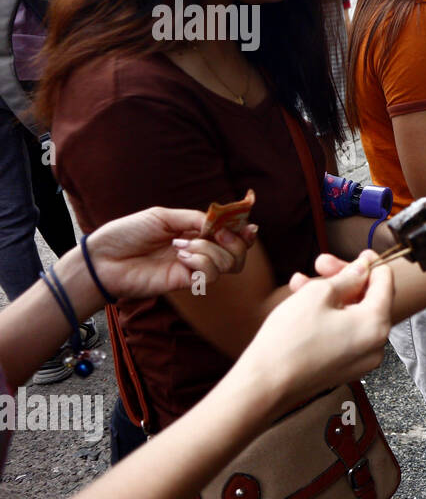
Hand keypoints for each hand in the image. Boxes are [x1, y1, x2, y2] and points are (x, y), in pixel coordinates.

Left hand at [84, 207, 255, 300]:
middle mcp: (198, 250)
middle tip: (220, 234)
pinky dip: (203, 262)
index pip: (228, 233)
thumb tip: (220, 223)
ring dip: (212, 250)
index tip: (249, 226)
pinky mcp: (185, 282)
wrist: (103, 258)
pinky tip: (182, 256)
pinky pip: (210, 276)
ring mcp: (193, 267)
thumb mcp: (163, 216)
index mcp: (194, 232)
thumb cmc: (127, 233)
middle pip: (236, 253)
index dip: (243, 230)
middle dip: (235, 242)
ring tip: (184, 245)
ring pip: (227, 264)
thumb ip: (194, 218)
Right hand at [241, 250, 393, 415]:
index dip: (373, 264)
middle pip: (369, 299)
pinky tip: (303, 305)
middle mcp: (376, 345)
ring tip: (300, 284)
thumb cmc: (289, 341)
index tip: (362, 254)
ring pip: (353, 315)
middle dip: (345, 278)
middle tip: (321, 264)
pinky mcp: (345, 368)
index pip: (386, 283)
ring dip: (331, 295)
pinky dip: (329, 316)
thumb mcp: (318, 295)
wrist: (265, 384)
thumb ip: (347, 278)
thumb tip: (362, 269)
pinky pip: (345, 333)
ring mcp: (361, 359)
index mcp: (376, 325)